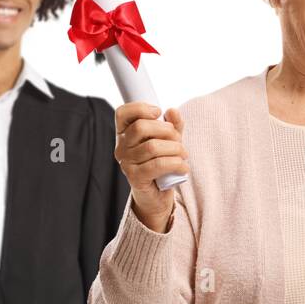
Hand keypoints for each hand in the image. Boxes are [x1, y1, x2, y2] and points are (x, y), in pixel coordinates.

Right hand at [114, 102, 187, 232]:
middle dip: (167, 130)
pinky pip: (158, 165)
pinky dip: (176, 164)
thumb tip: (172, 111)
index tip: (158, 112)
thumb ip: (172, 125)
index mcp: (124, 134)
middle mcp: (121, 147)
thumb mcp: (169, 141)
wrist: (158, 195)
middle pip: (141, 127)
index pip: (122, 113)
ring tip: (184, 154)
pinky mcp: (135, 178)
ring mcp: (126, 163)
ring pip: (152, 147)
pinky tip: (183, 167)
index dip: (140, 108)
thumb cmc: (162, 163)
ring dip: (175, 148)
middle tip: (178, 140)